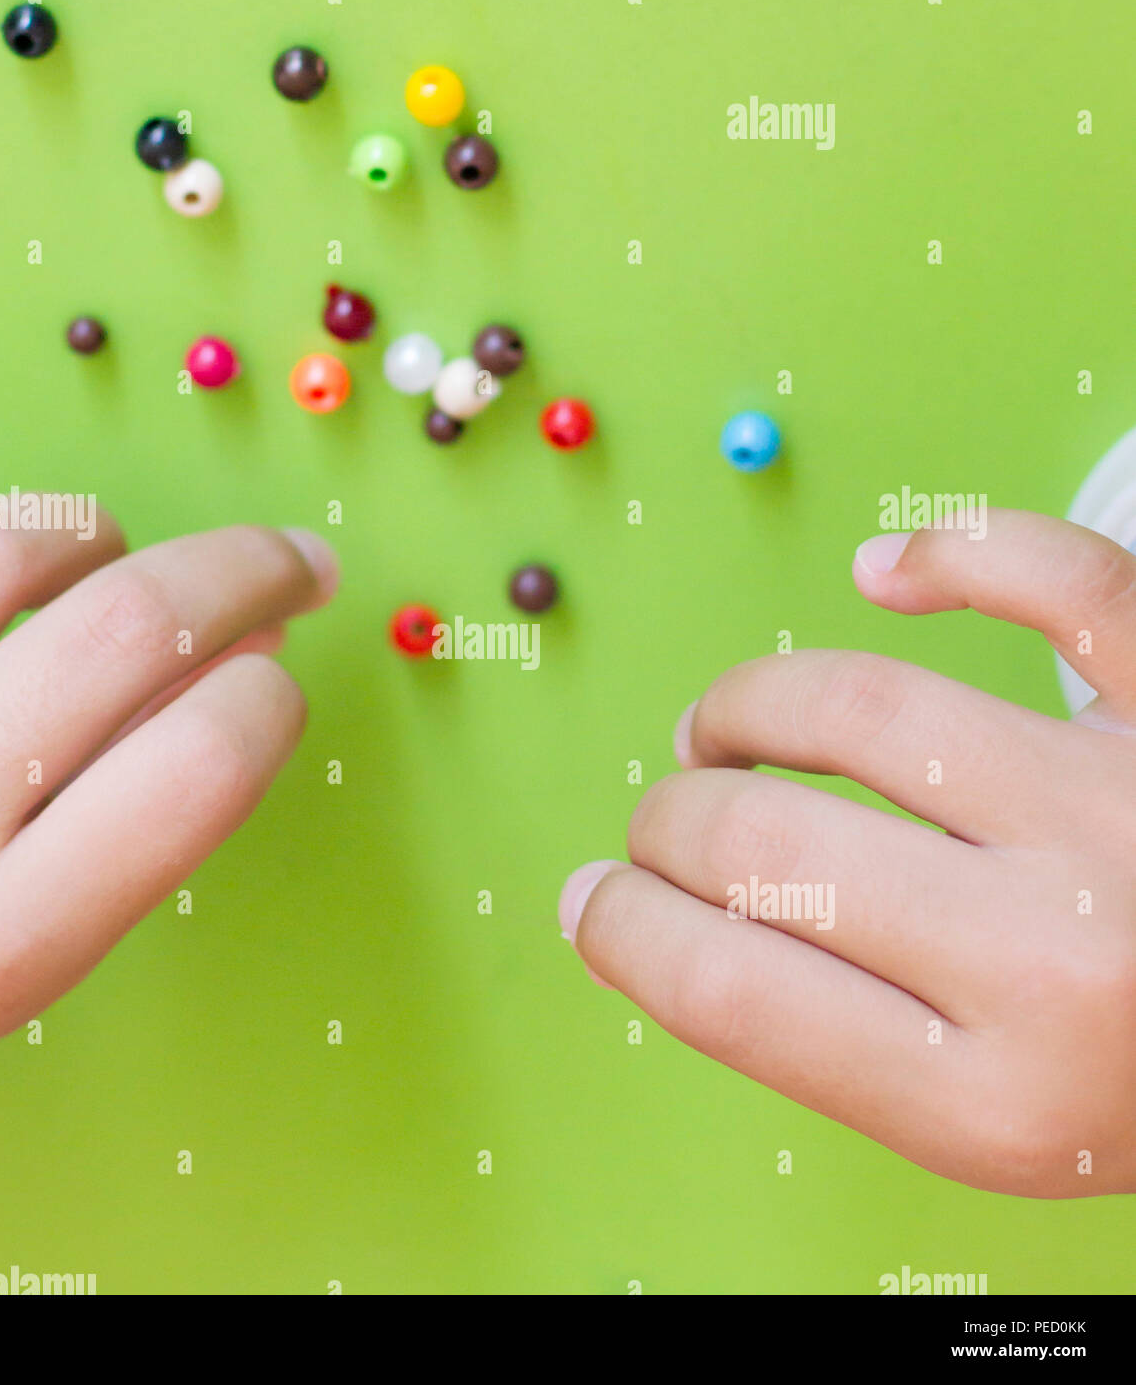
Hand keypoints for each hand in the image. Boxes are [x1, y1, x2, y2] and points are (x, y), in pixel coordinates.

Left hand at [0, 500, 336, 1155]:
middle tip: (288, 563)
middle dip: (246, 572)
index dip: (271, 700)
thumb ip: (130, 825)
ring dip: (88, 537)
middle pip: (131, 626)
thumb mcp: (16, 962)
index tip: (273, 685)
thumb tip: (245, 657)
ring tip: (101, 566)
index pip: (200, 764)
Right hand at [561, 508, 1135, 1196]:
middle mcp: (1063, 960)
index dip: (621, 929)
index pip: (729, 989)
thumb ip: (844, 1043)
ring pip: (871, 709)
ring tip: (721, 729)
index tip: (593, 898)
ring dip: (751, 706)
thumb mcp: (999, 1125)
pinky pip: (1070, 583)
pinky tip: (887, 570)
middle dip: (671, 826)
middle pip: (769, 849)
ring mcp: (1127, 812)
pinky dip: (962, 550)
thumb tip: (670, 921)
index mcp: (1000, 1102)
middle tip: (670, 822)